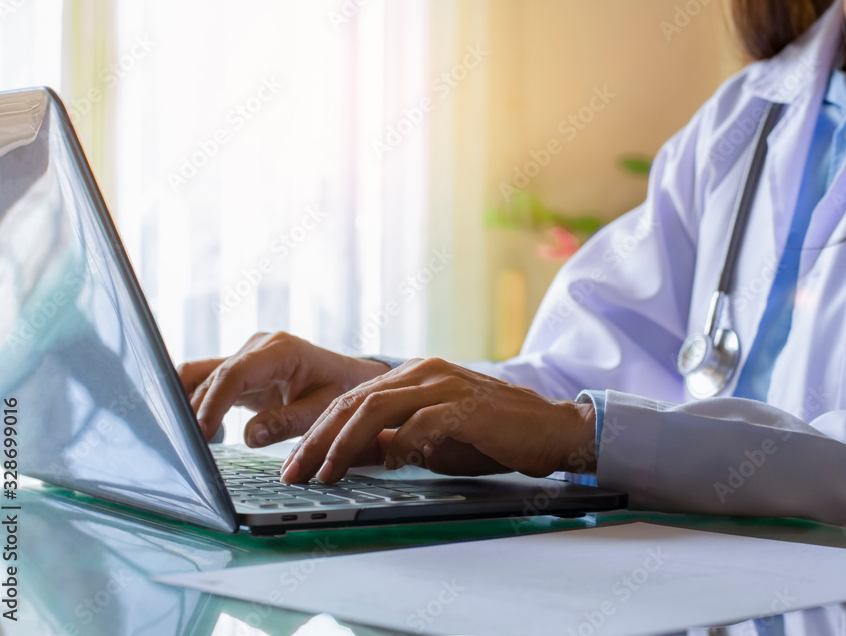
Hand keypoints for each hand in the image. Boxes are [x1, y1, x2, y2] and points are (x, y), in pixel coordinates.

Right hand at [177, 332, 390, 446]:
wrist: (349, 377)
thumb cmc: (341, 389)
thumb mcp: (322, 409)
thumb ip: (286, 422)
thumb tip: (250, 437)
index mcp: (281, 351)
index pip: (235, 374)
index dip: (214, 403)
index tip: (203, 432)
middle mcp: (258, 347)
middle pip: (212, 375)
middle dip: (195, 408)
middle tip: (185, 444)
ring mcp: (246, 355)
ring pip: (202, 376)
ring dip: (188, 404)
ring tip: (182, 438)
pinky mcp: (240, 369)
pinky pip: (207, 381)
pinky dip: (194, 401)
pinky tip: (187, 425)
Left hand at [279, 357, 596, 483]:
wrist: (550, 429)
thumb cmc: (492, 435)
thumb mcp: (432, 442)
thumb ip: (392, 443)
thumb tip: (347, 459)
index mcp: (412, 376)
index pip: (351, 401)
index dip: (316, 433)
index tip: (295, 466)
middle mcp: (424, 372)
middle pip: (354, 401)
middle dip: (319, 440)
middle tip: (296, 473)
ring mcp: (445, 384)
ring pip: (378, 406)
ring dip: (347, 443)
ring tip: (329, 472)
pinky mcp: (468, 405)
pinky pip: (424, 421)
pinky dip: (402, 443)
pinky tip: (391, 464)